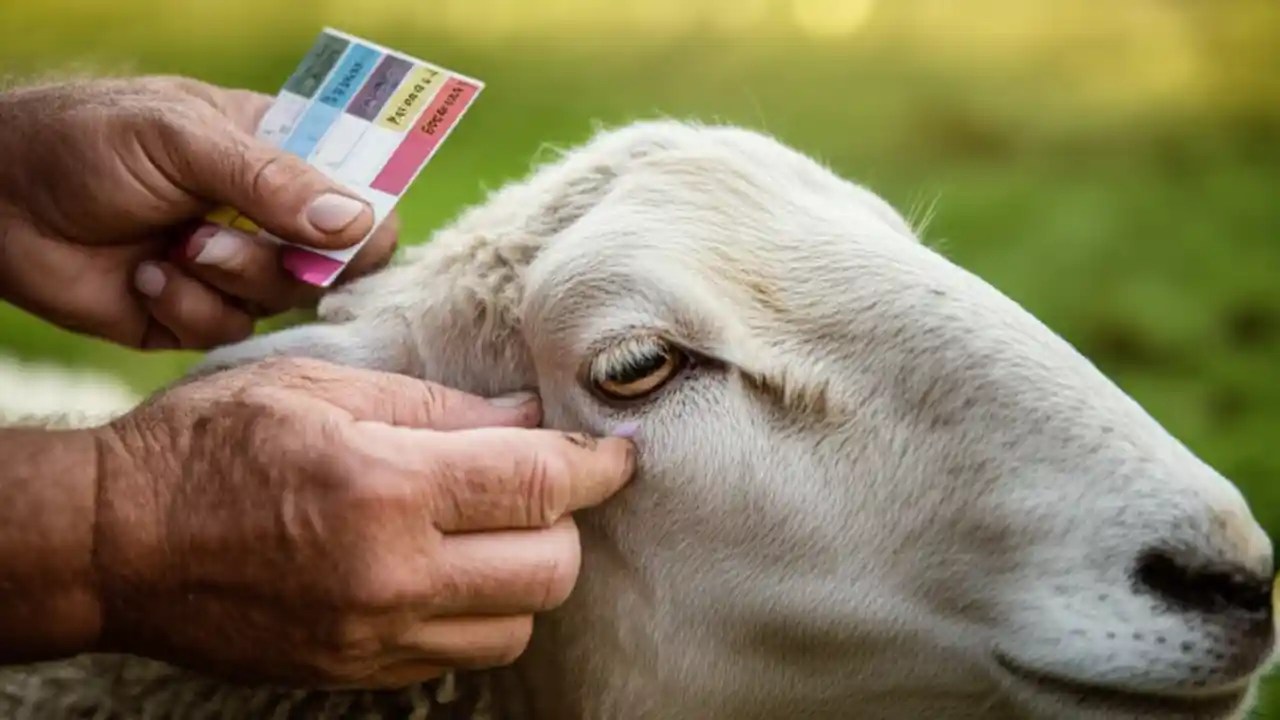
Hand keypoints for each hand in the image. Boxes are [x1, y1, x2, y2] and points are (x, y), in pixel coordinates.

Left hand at [0, 75, 397, 349]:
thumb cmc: (88, 142)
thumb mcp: (184, 139)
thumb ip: (272, 179)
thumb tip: (357, 222)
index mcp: (279, 157)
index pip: (362, 196)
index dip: (363, 223)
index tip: (342, 238)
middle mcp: (269, 217)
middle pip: (334, 261)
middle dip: (280, 256)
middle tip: (216, 235)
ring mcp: (237, 269)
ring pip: (283, 299)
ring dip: (226, 275)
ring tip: (171, 247)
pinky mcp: (197, 315)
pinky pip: (229, 330)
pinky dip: (184, 305)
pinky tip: (143, 276)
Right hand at [90, 358, 635, 687]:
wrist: (116, 542)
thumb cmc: (210, 444)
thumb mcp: (322, 386)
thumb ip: (440, 406)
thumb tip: (531, 420)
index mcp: (386, 486)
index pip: (540, 484)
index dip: (597, 465)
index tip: (619, 453)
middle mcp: (390, 575)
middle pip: (550, 568)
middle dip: (564, 523)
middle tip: (538, 486)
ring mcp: (373, 636)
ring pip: (516, 624)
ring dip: (525, 575)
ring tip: (489, 531)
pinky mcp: (354, 671)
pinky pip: (459, 656)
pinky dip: (476, 615)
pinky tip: (446, 572)